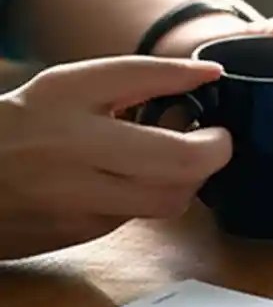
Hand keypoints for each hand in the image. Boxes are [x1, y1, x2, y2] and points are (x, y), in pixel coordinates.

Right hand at [0, 57, 230, 259]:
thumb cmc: (22, 129)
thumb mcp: (67, 89)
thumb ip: (137, 80)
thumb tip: (208, 76)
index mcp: (62, 97)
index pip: (137, 76)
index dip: (186, 76)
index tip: (214, 78)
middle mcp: (70, 146)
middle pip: (179, 159)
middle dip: (214, 149)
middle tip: (216, 138)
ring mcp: (76, 195)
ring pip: (169, 197)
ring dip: (190, 178)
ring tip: (182, 157)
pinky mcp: (81, 231)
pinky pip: (142, 216)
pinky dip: (158, 195)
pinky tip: (147, 179)